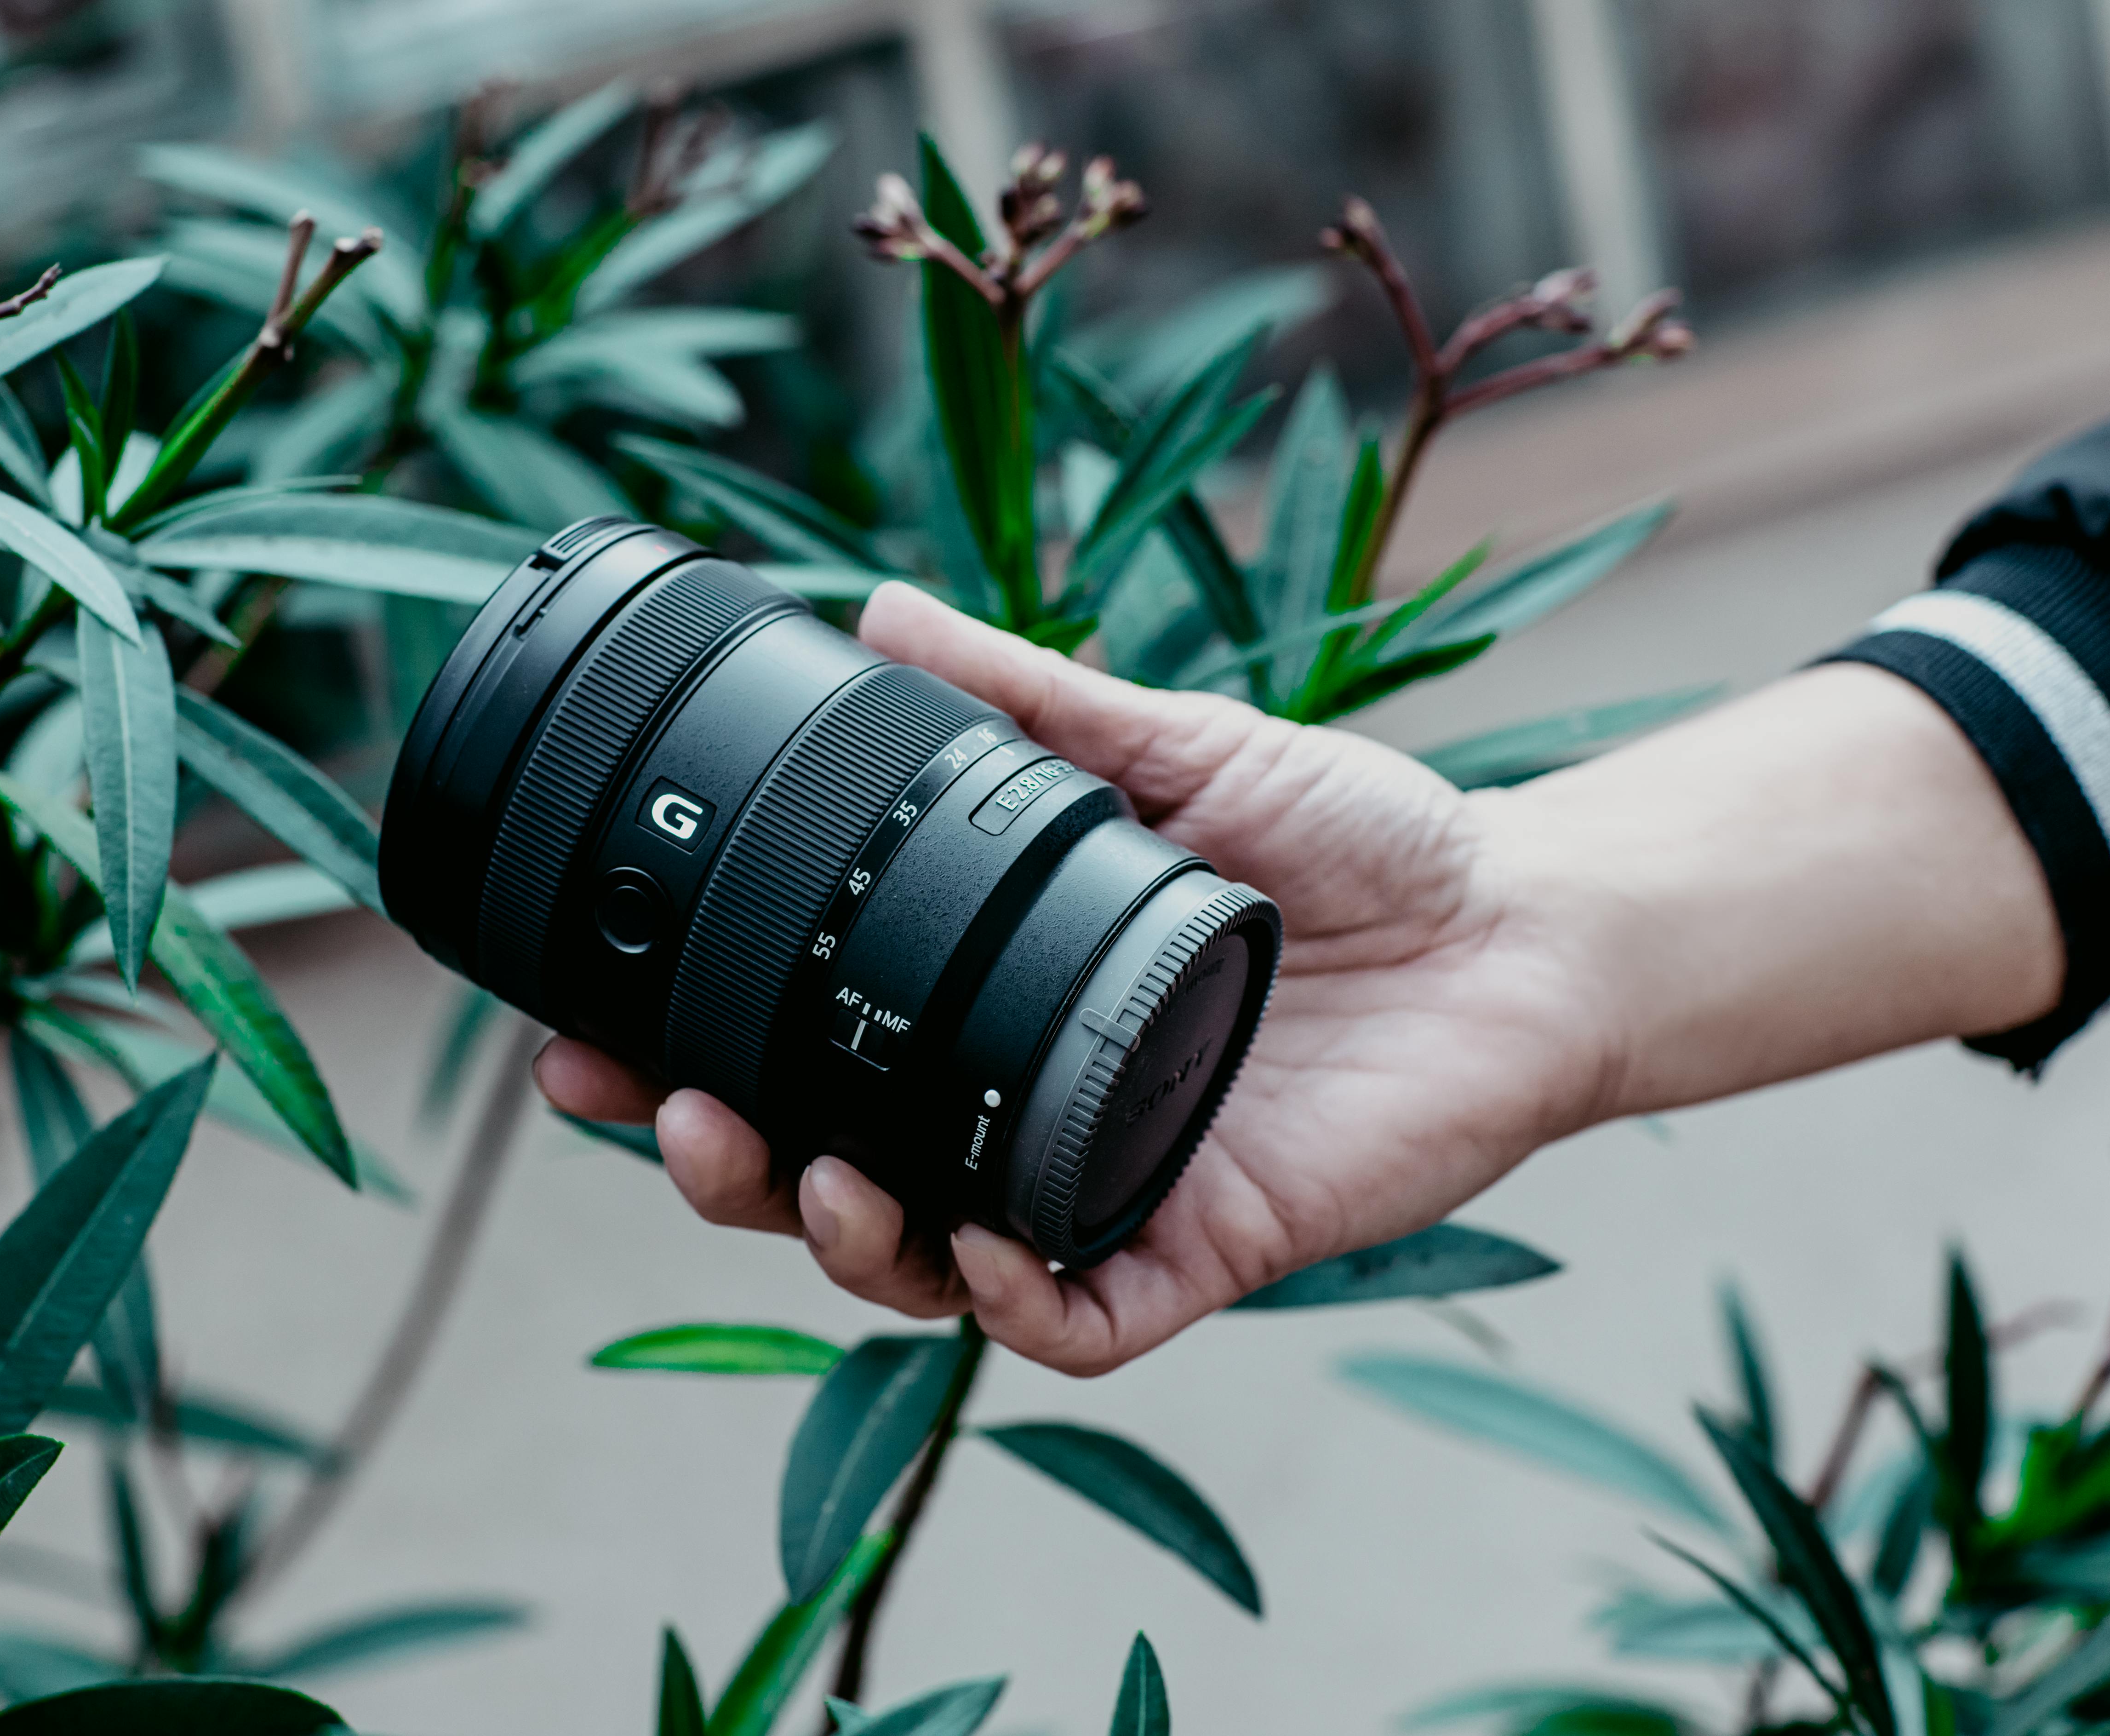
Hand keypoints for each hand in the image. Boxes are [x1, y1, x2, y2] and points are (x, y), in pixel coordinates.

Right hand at [536, 580, 1625, 1373]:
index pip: (806, 1054)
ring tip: (806, 1167)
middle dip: (723, 1168)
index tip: (590, 1027)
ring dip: (840, 1238)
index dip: (686, 1055)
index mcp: (1001, 1010)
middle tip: (664, 1108)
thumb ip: (1031, 700)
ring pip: (926, 1271)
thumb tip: (879, 616)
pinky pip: (1082, 1320)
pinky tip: (979, 1243)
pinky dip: (1016, 1301)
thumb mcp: (1175, 747)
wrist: (1519, 920)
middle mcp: (1030, 1113)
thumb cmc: (1360, 841)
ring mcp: (1108, 1191)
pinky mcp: (1206, 1249)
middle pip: (827, 1182)